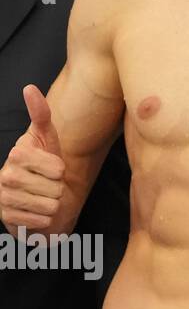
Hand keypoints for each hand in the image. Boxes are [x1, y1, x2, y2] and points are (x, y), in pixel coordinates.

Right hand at [0, 85, 66, 234]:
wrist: (38, 199)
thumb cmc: (47, 168)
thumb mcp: (47, 140)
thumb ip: (41, 115)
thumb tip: (29, 87)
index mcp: (17, 153)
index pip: (58, 168)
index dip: (62, 171)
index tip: (53, 169)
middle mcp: (5, 175)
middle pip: (55, 187)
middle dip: (59, 189)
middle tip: (48, 186)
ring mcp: (3, 197)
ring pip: (50, 205)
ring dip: (54, 205)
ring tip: (44, 198)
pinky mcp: (5, 218)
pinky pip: (42, 221)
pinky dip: (46, 220)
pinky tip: (37, 213)